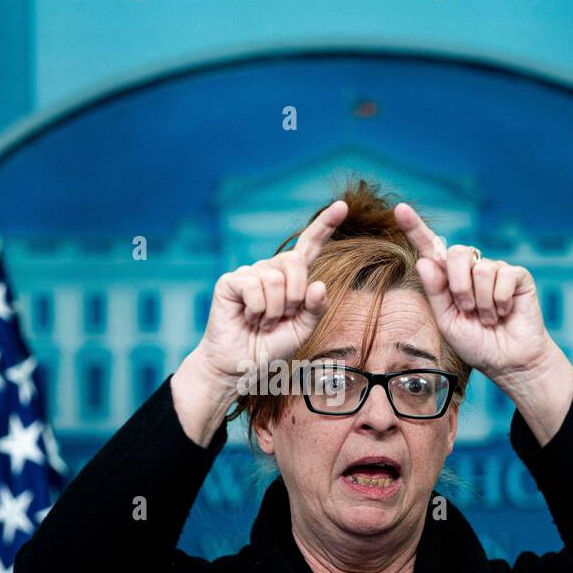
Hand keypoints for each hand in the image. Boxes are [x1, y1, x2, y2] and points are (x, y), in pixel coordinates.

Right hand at [193, 199, 346, 384]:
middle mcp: (269, 270)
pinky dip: (256, 310)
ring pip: (274, 279)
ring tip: (262, 322)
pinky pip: (253, 286)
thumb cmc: (268, 347)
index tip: (342, 206)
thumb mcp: (301, 330)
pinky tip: (247, 318)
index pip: (309, 246)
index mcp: (290, 279)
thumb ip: (315, 309)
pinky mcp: (229, 282)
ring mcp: (248, 274)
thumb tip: (318, 283)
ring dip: (274, 310)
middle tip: (281, 318)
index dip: (324, 226)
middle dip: (295, 296)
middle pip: (294, 261)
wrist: (239, 366)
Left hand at [394, 202, 559, 381]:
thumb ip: (435, 292)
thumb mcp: (447, 321)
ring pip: (480, 268)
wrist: (507, 362)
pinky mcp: (517, 275)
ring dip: (481, 301)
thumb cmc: (476, 343)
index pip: (431, 249)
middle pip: (456, 252)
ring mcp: (495, 270)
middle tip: (468, 310)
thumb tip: (425, 261)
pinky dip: (500, 300)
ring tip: (488, 317)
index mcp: (449, 279)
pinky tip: (504, 312)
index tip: (400, 209)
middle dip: (459, 286)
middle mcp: (471, 269)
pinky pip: (504, 275)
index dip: (416, 229)